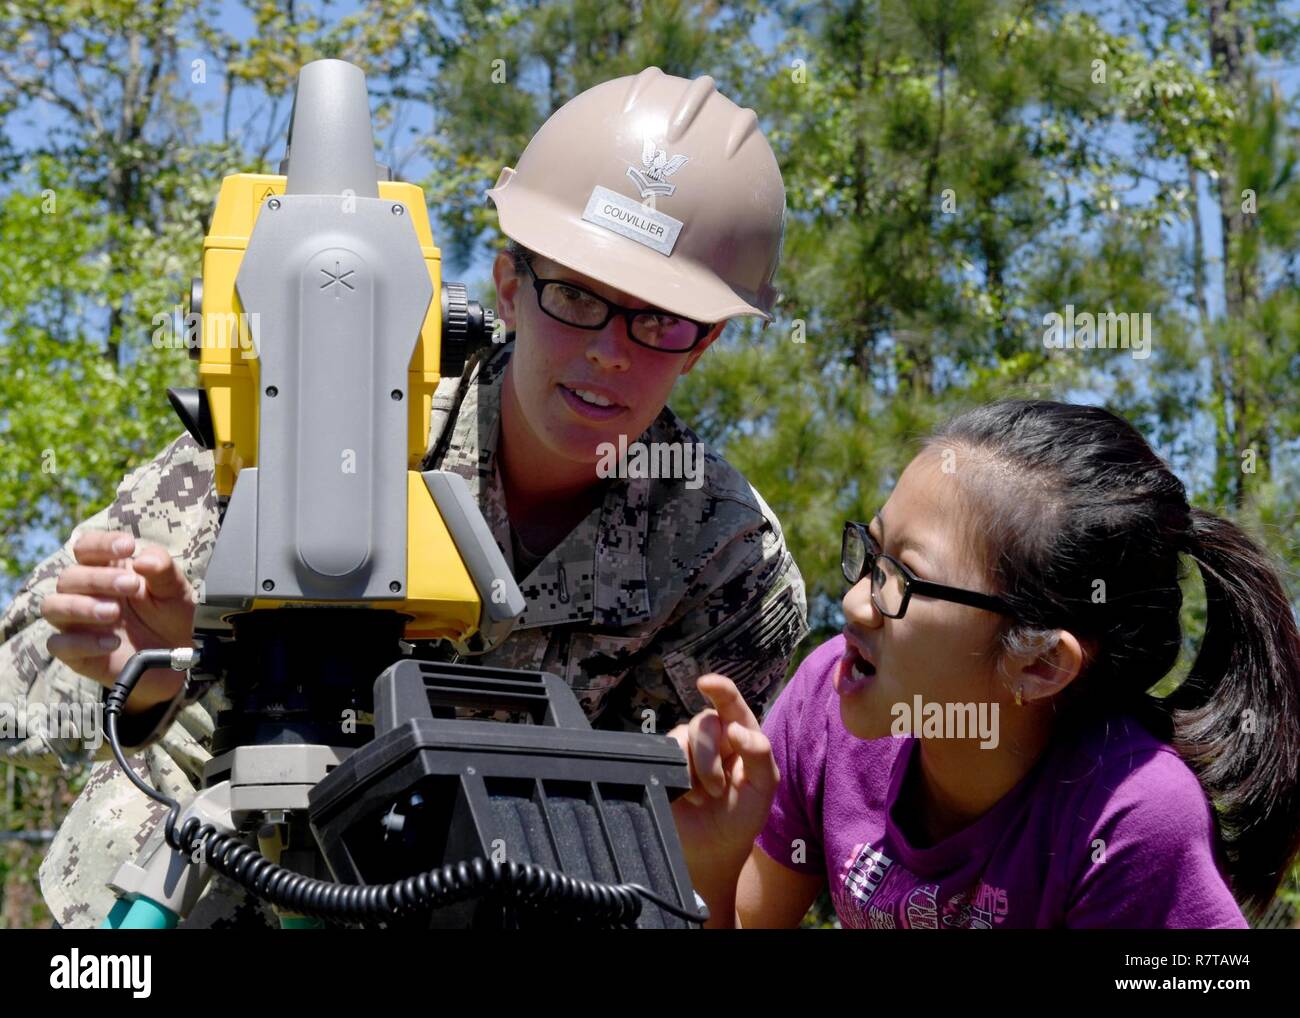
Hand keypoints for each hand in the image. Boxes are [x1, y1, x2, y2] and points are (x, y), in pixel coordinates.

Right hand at [41, 530, 196, 713]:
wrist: (178, 652)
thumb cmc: (171, 612)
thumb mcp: (175, 589)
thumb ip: (162, 570)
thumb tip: (144, 560)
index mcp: (106, 568)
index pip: (86, 547)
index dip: (100, 544)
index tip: (128, 547)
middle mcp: (84, 593)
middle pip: (69, 577)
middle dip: (98, 579)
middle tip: (131, 585)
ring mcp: (76, 622)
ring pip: (53, 606)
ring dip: (80, 606)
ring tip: (114, 612)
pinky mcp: (75, 652)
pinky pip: (59, 645)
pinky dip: (82, 643)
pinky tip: (112, 643)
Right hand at [666, 674, 779, 904]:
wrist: (714, 849)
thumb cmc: (744, 814)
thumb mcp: (765, 786)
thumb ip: (759, 753)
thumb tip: (736, 729)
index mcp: (739, 734)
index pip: (730, 702)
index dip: (719, 688)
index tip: (707, 684)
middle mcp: (712, 737)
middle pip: (702, 722)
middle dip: (710, 757)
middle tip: (719, 790)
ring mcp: (686, 750)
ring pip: (681, 738)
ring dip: (696, 771)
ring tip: (704, 798)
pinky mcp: (664, 765)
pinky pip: (664, 755)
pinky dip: (679, 778)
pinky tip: (687, 797)